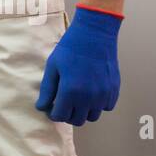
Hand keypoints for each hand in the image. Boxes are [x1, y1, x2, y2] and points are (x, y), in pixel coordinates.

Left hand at [35, 5, 121, 125]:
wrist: (94, 34)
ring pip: (92, 116)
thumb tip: (41, 107)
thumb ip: (47, 89)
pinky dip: (98, 104)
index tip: (51, 106)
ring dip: (83, 111)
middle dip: (67, 114)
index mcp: (70, 91)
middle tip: (63, 102)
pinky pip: (106, 107)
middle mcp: (88, 97)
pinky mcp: (114, 90)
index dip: (53, 113)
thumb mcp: (53, 66)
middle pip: (77, 120)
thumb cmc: (70, 48)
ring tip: (77, 97)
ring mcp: (103, 95)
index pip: (60, 116)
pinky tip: (91, 92)